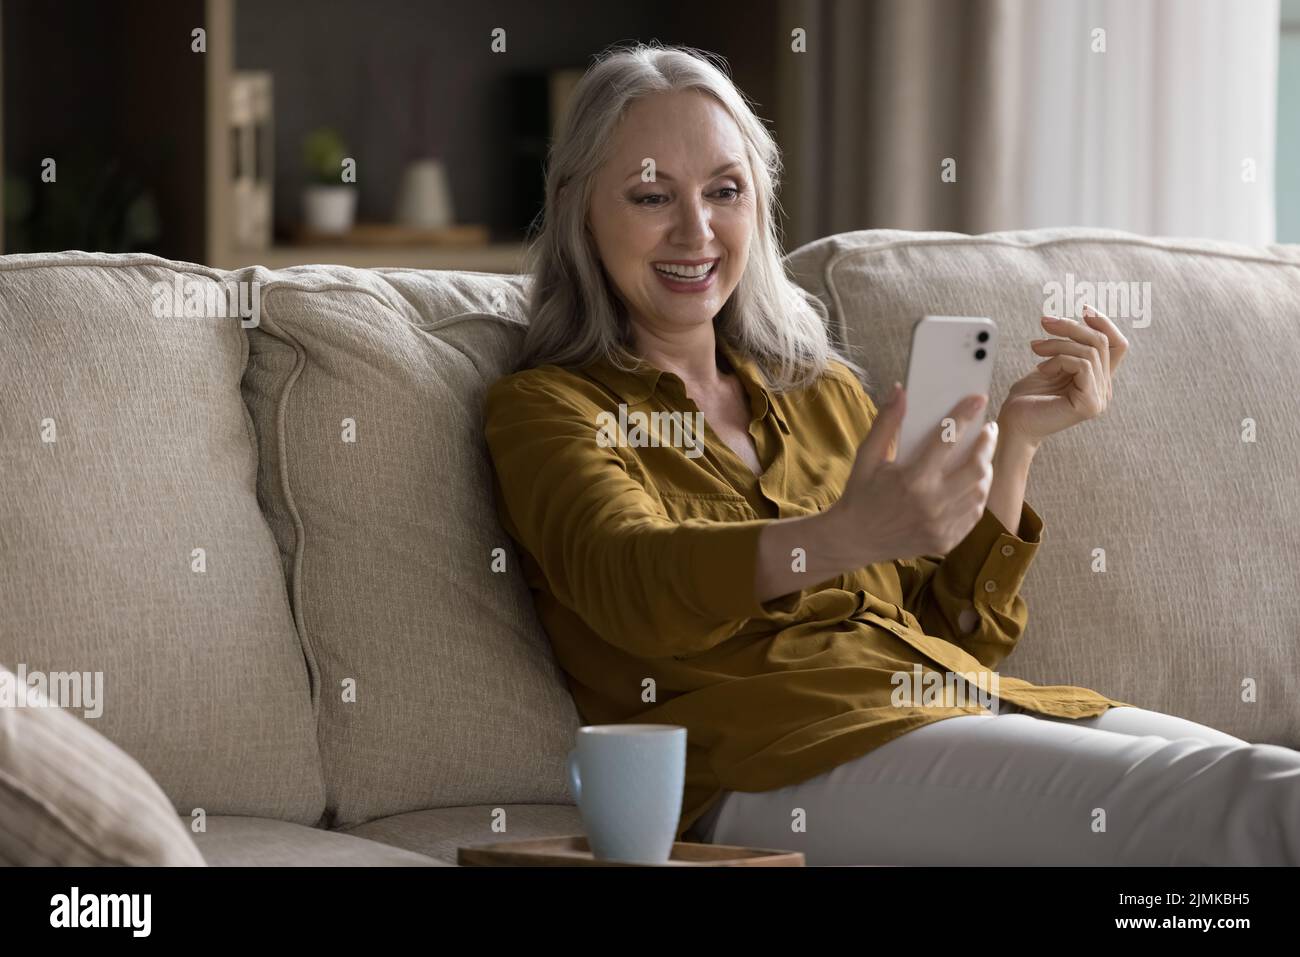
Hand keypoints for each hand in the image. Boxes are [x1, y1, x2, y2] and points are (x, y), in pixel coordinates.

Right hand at [832, 383, 997, 562]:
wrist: (854, 540)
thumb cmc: (860, 495)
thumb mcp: (867, 456)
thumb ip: (886, 423)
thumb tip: (900, 391)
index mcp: (911, 480)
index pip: (947, 439)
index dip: (965, 415)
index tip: (978, 399)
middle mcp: (931, 504)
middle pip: (976, 468)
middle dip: (987, 444)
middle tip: (989, 430)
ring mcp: (941, 526)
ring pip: (980, 492)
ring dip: (986, 470)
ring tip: (983, 456)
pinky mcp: (946, 540)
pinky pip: (974, 514)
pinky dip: (978, 496)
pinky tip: (974, 484)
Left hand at [998, 305, 1129, 446]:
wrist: (1013, 424)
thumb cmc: (1027, 396)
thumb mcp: (1051, 363)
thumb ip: (1070, 348)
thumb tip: (1083, 316)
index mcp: (1098, 380)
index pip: (1117, 344)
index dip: (1104, 323)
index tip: (1083, 308)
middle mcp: (1104, 389)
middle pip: (1101, 342)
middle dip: (1071, 326)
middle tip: (1044, 322)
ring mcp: (1100, 398)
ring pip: (1090, 351)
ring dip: (1058, 343)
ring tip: (1035, 348)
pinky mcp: (1090, 404)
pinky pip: (1083, 365)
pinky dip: (1059, 359)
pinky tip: (1041, 369)